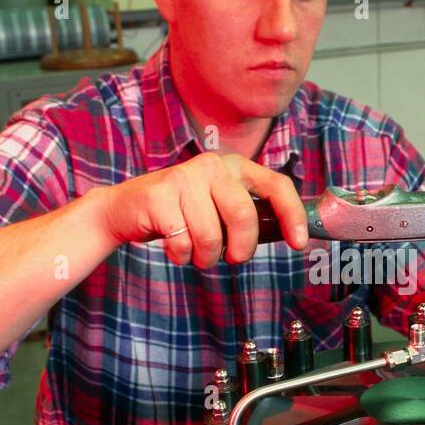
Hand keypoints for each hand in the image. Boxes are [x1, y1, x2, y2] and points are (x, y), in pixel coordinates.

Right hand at [101, 152, 307, 267]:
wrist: (125, 209)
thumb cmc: (181, 213)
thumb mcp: (219, 206)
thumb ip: (249, 215)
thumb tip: (291, 235)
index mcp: (235, 167)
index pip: (276, 185)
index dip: (292, 215)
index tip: (299, 243)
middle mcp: (213, 166)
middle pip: (243, 215)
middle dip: (241, 248)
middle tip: (232, 258)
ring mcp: (184, 178)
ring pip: (211, 235)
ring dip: (205, 257)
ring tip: (195, 252)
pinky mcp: (160, 196)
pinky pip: (183, 243)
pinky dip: (181, 256)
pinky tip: (174, 246)